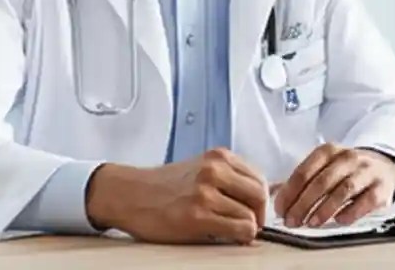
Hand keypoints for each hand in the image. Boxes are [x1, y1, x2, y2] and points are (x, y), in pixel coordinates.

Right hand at [85, 148, 268, 243]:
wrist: (130, 195)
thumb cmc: (164, 186)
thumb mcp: (201, 169)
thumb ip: (230, 177)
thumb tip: (264, 194)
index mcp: (218, 157)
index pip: (259, 179)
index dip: (260, 200)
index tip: (253, 210)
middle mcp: (214, 170)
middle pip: (260, 196)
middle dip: (258, 214)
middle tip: (248, 224)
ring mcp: (205, 193)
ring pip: (250, 216)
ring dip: (245, 228)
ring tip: (229, 229)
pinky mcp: (197, 216)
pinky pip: (239, 230)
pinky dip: (239, 237)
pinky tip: (225, 235)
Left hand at [273, 144, 394, 227]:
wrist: (384, 167)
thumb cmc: (346, 172)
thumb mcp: (326, 168)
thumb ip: (305, 182)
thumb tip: (280, 203)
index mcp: (328, 151)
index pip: (304, 172)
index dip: (289, 193)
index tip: (280, 210)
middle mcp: (348, 158)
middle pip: (321, 182)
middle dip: (303, 204)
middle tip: (292, 221)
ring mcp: (366, 171)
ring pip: (342, 190)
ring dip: (324, 209)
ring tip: (311, 223)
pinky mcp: (381, 188)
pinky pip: (365, 201)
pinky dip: (350, 212)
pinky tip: (339, 220)